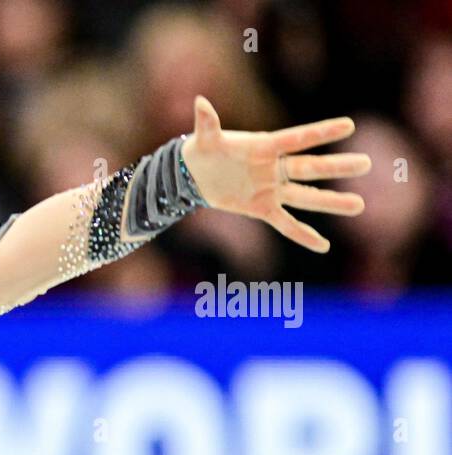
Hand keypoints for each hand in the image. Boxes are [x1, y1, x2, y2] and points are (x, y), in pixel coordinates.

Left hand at [180, 95, 371, 252]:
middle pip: (310, 168)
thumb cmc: (203, 150)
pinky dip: (302, 235)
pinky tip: (323, 246)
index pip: (298, 139)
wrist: (194, 174)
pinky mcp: (262, 208)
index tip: (349, 126)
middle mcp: (274, 168)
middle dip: (337, 167)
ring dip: (331, 202)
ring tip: (359, 205)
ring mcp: (271, 189)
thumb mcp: (204, 138)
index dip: (321, 133)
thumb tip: (200, 102)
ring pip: (306, 197)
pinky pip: (285, 223)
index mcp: (265, 146)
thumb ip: (207, 123)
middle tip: (366, 164)